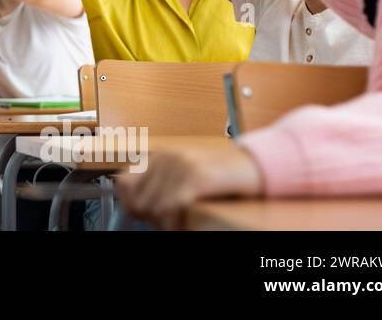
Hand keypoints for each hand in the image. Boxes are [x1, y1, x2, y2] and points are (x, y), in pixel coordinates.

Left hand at [113, 143, 263, 229]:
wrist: (257, 165)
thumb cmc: (223, 175)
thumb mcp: (186, 175)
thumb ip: (161, 183)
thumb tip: (134, 201)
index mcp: (160, 155)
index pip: (124, 183)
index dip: (132, 205)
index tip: (143, 216)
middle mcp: (167, 156)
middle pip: (138, 199)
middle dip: (149, 217)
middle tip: (165, 224)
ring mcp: (181, 165)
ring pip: (154, 206)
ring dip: (163, 223)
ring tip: (175, 225)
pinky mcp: (196, 176)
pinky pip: (172, 207)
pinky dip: (173, 223)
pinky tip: (181, 227)